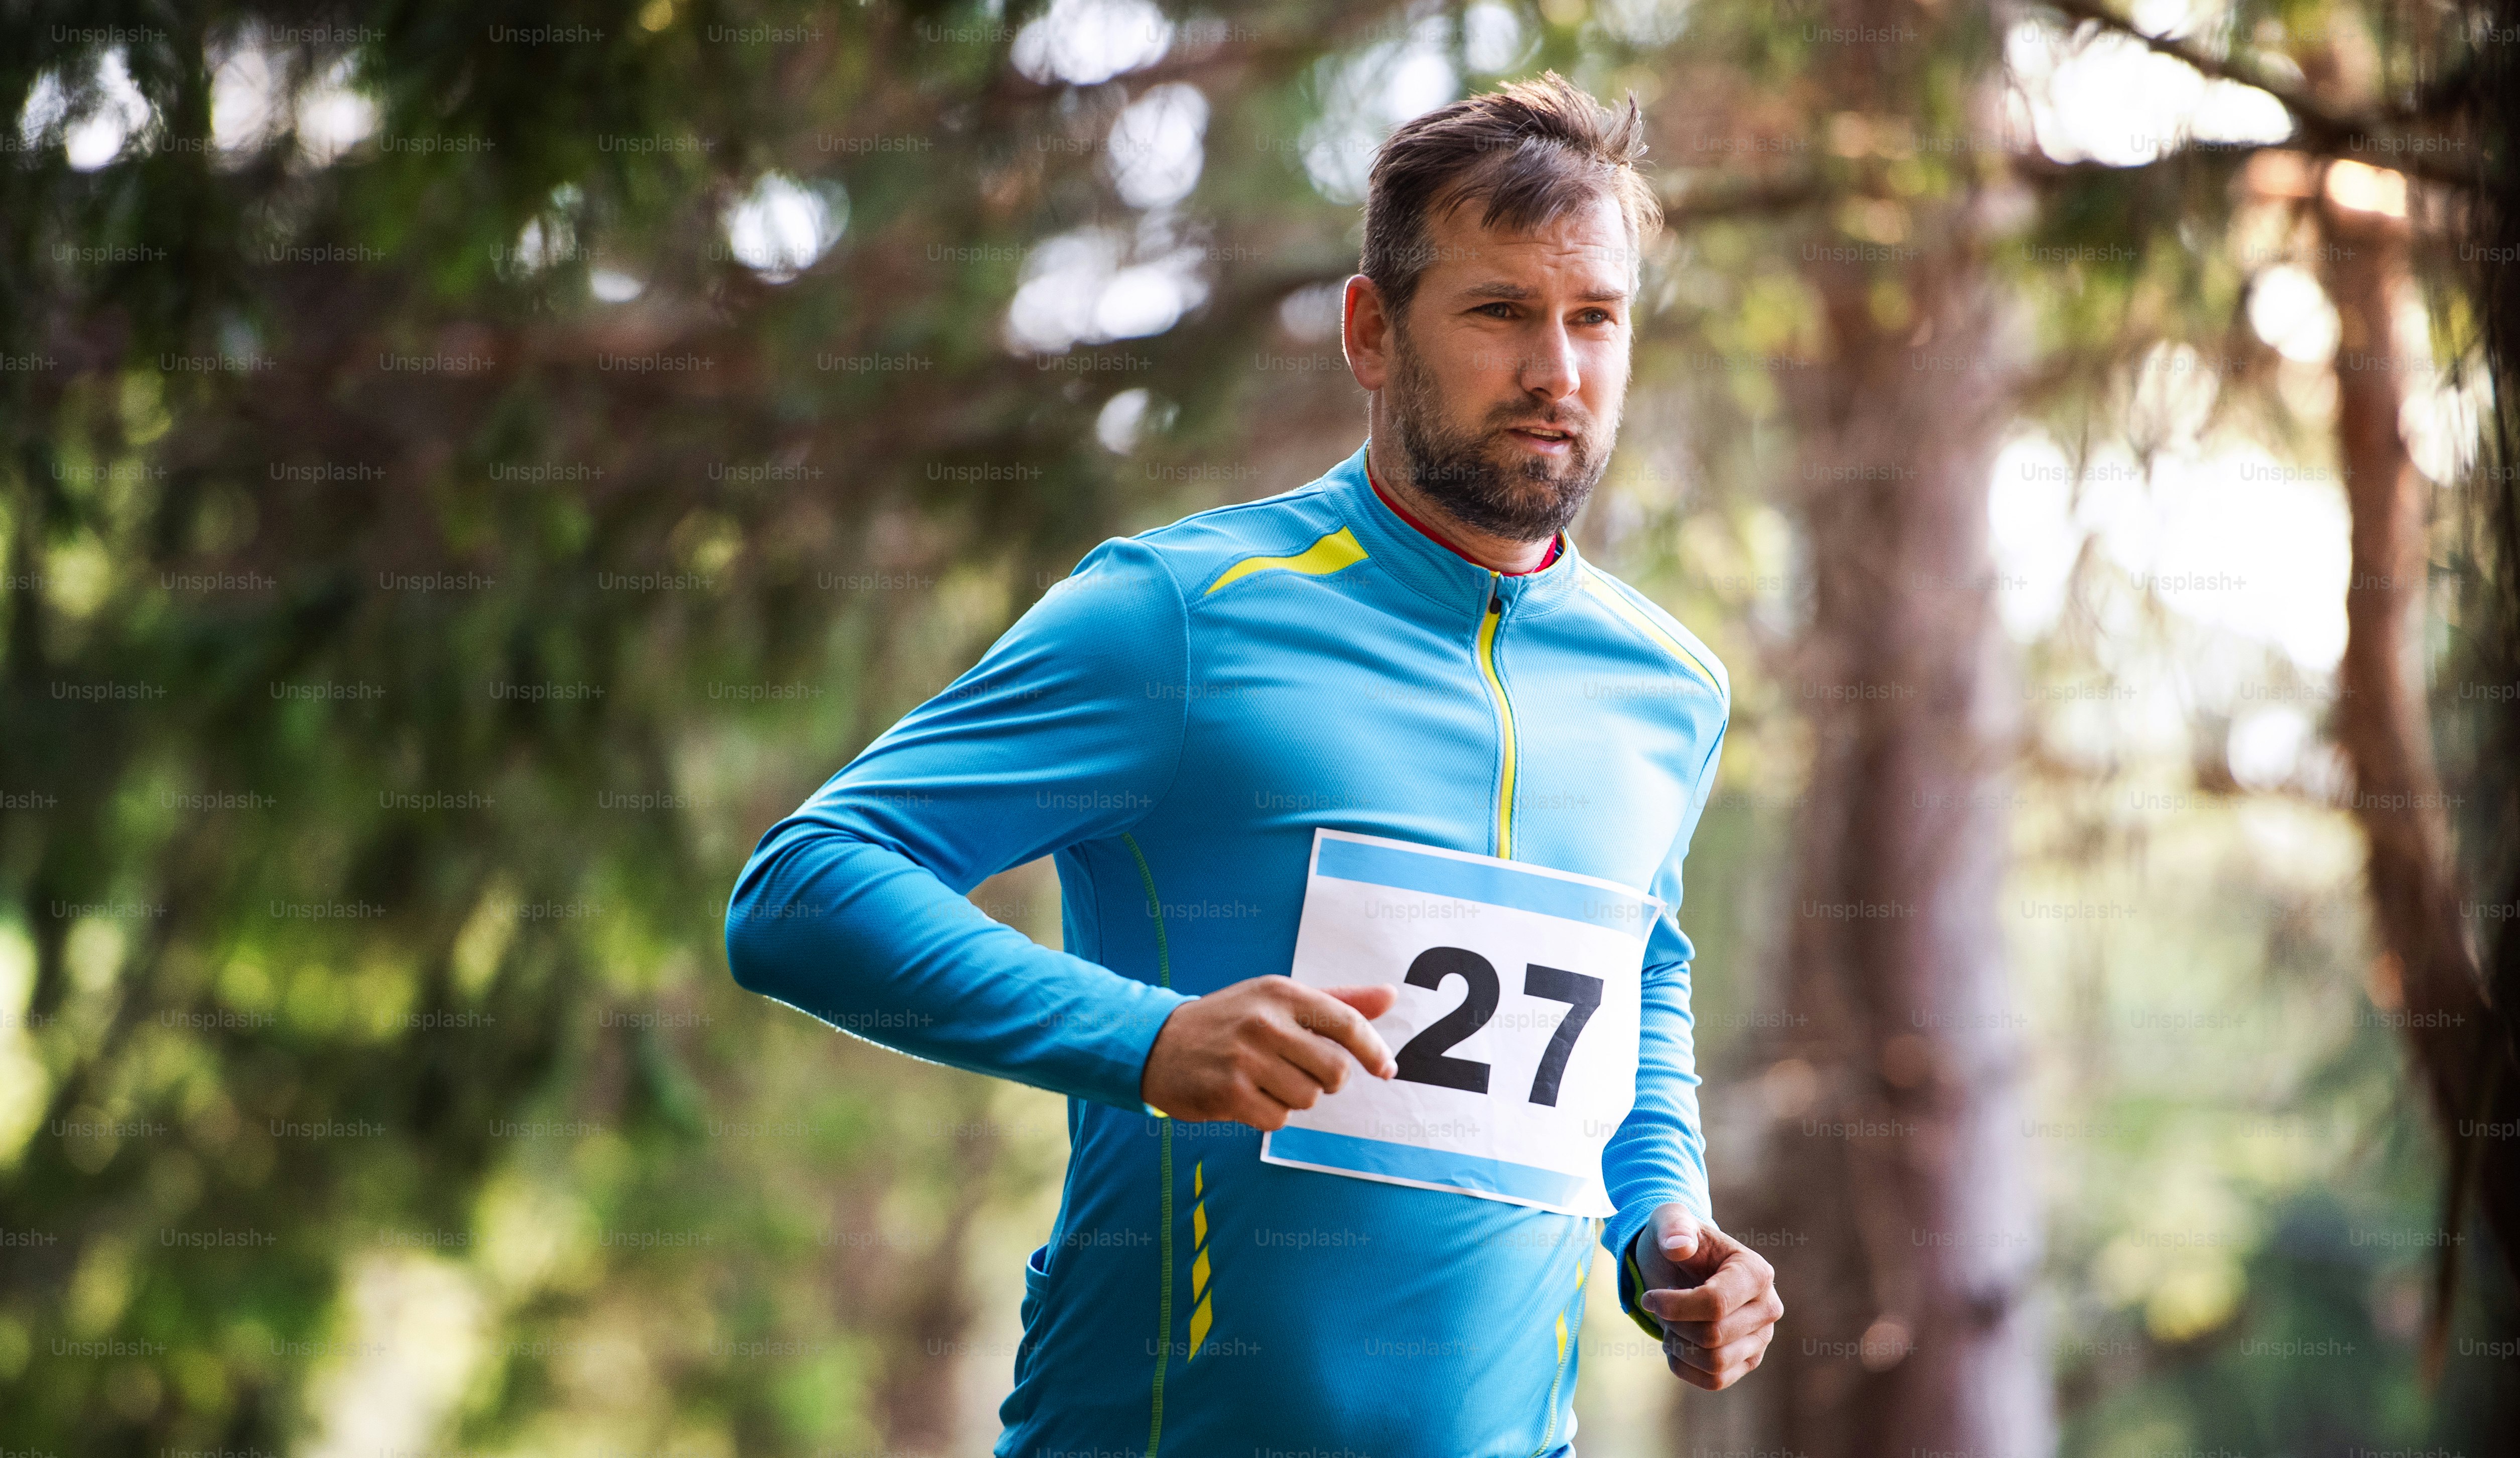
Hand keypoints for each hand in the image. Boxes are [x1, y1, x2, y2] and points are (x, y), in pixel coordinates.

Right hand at [1139, 976, 1397, 1129]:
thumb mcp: (1278, 999)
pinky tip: (1247, 1095)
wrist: (1158, 1043)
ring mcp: (1245, 1058)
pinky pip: (1279, 1119)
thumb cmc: (1231, 1021)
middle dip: (1327, 1081)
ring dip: (1294, 1097)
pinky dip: (1270, 1114)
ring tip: (1265, 1079)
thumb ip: (1337, 1000)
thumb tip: (1390, 997)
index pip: (1347, 1023)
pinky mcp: (1229, 1092)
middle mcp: (1264, 1022)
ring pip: (1308, 1099)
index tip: (1386, 1070)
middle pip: (1335, 1072)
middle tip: (1302, 1072)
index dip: (1374, 1051)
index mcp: (1281, 993)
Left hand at [1634, 1204, 1781, 1390]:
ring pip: (1715, 1363)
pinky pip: (1715, 1381)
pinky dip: (1685, 1367)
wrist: (1682, 1264)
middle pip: (1713, 1336)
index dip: (1673, 1306)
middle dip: (1674, 1324)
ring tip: (1671, 1324)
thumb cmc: (1677, 1240)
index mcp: (1756, 1272)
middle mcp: (1768, 1307)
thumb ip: (1673, 1226)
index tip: (1648, 1297)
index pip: (1715, 1305)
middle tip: (1661, 1306)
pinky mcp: (1748, 1360)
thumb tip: (1679, 1247)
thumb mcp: (1669, 1221)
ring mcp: (1761, 1338)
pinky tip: (1676, 1343)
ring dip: (1680, 1346)